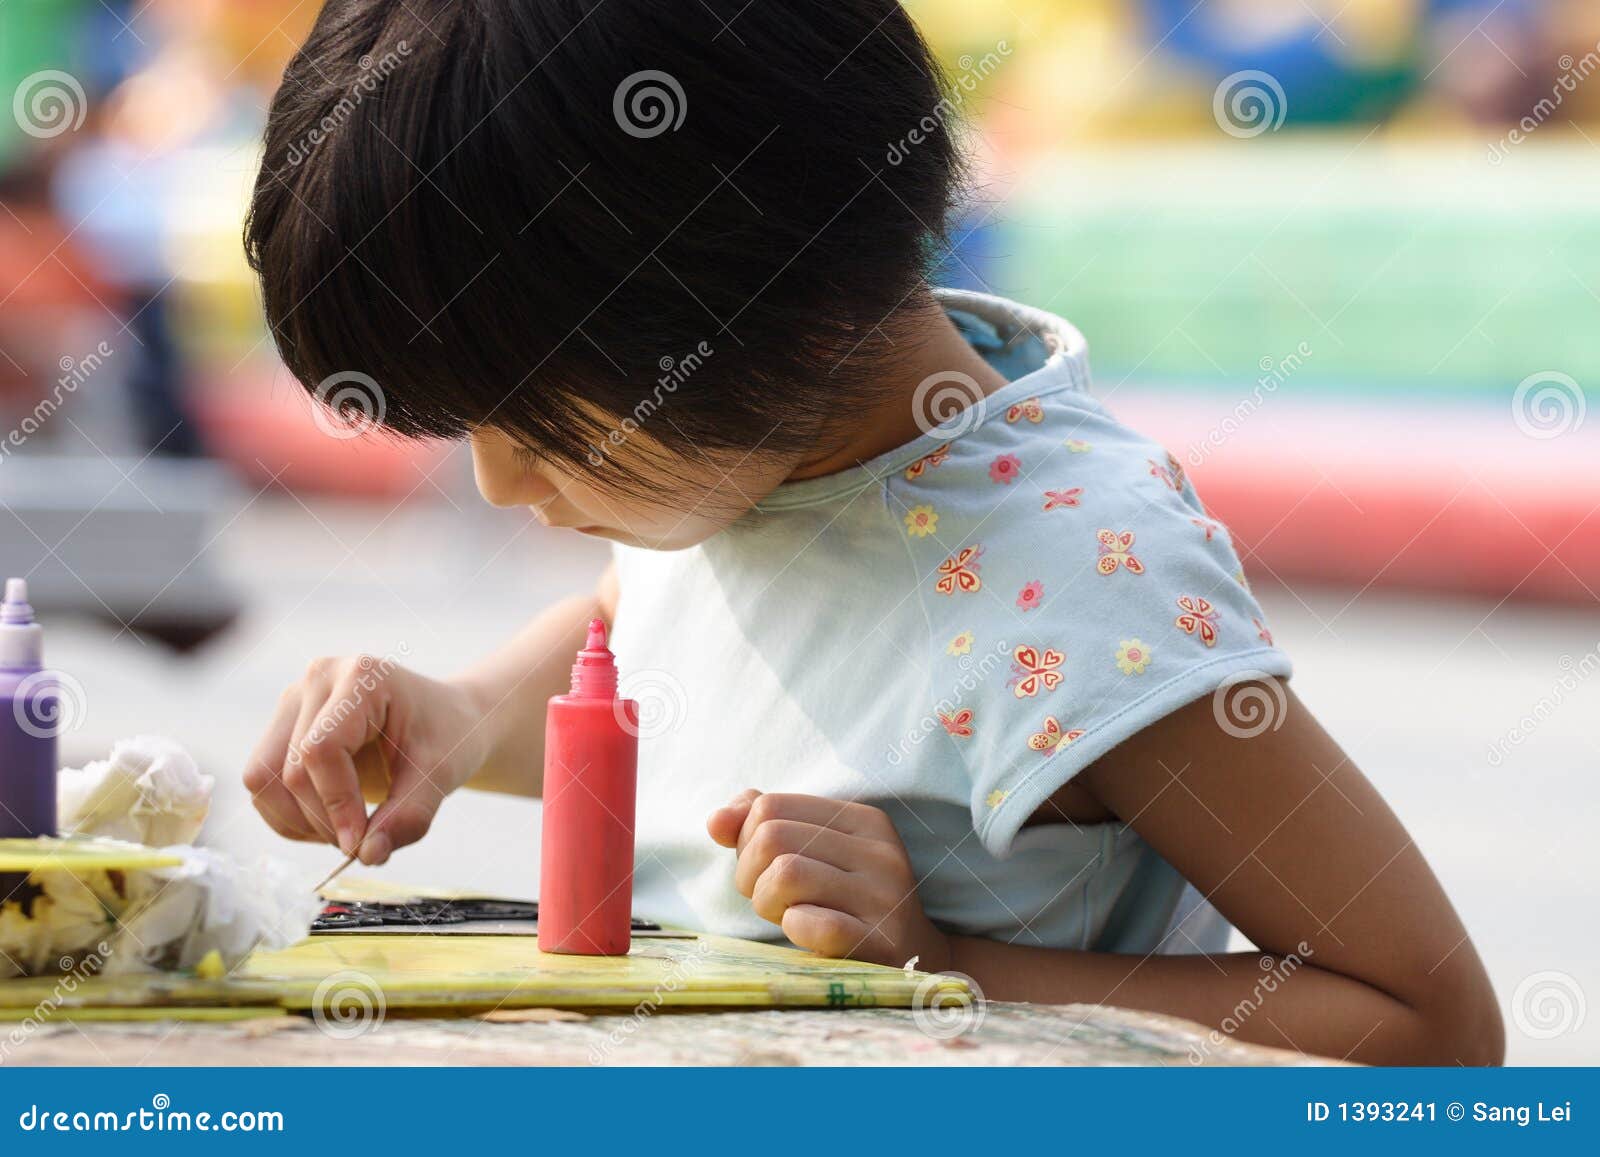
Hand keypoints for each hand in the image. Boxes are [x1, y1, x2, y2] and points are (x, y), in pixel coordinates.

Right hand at [243, 656, 490, 864]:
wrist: (446, 718)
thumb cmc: (448, 736)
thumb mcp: (442, 774)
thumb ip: (408, 816)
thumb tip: (367, 856)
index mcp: (362, 677)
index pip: (322, 750)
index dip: (335, 805)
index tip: (361, 844)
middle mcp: (318, 678)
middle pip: (290, 769)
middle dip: (323, 820)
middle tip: (363, 844)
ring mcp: (295, 699)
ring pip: (262, 778)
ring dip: (298, 821)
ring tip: (346, 832)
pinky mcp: (283, 724)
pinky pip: (262, 782)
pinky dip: (289, 815)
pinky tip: (329, 821)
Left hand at [707, 790, 950, 969]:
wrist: (915, 964)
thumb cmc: (846, 904)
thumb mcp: (813, 854)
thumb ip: (762, 827)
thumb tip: (715, 821)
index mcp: (864, 821)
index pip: (769, 806)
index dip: (746, 841)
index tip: (764, 869)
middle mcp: (879, 852)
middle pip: (771, 837)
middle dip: (750, 874)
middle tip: (767, 898)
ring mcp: (883, 898)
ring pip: (785, 873)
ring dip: (766, 902)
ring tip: (783, 915)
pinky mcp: (878, 942)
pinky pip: (809, 923)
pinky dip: (792, 927)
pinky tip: (805, 933)